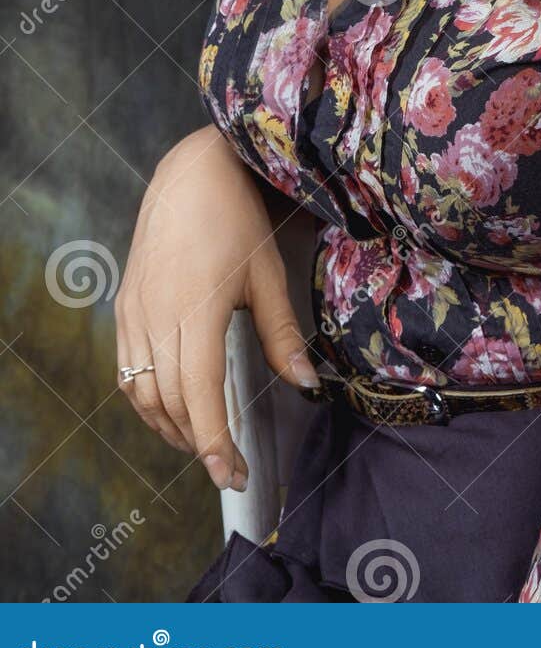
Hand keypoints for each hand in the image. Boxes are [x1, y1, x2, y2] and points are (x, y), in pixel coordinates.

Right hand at [115, 125, 319, 490]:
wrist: (192, 173)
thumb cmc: (235, 218)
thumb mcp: (268, 275)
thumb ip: (283, 335)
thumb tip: (307, 384)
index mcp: (194, 312)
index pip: (199, 397)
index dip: (214, 443)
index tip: (233, 474)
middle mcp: (155, 317)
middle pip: (170, 403)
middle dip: (197, 444)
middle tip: (227, 468)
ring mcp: (134, 313)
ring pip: (142, 392)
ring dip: (170, 426)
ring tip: (203, 443)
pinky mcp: (125, 306)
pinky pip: (127, 370)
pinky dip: (147, 399)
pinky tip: (173, 407)